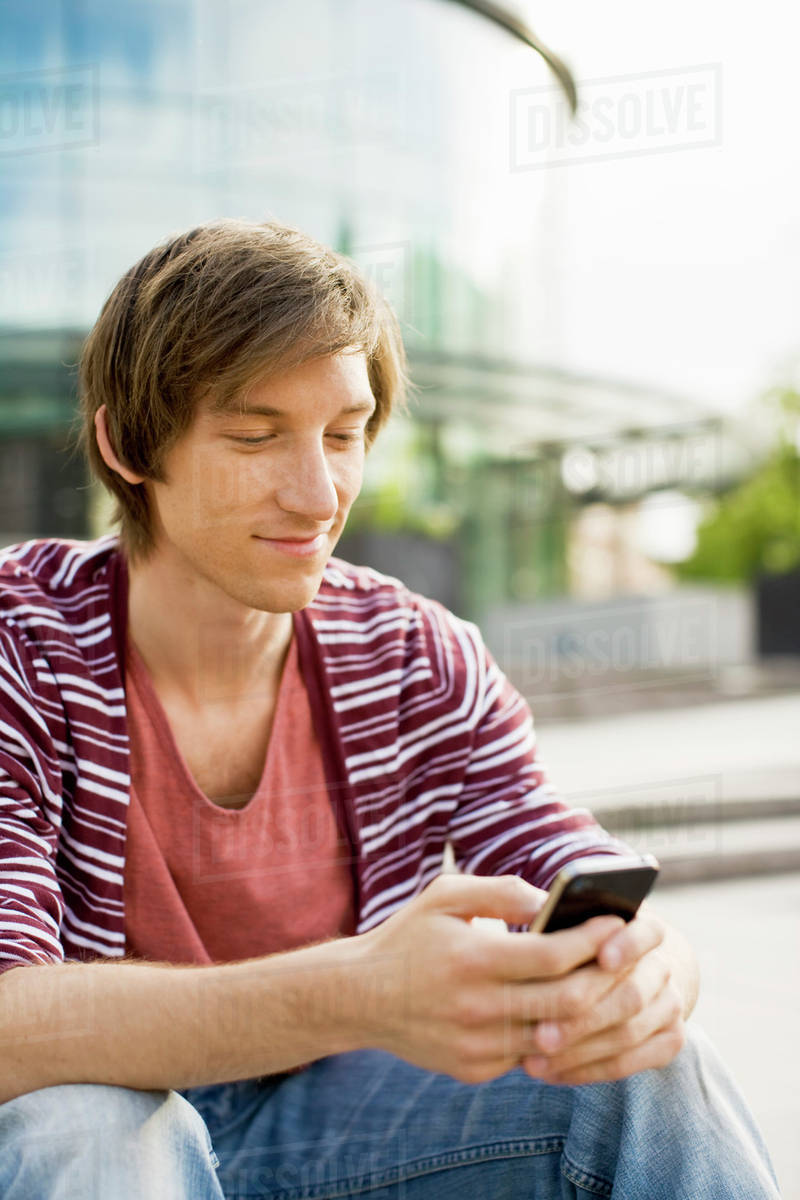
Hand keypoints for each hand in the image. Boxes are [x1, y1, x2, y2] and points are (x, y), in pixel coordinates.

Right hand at [353, 873, 627, 1084]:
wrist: (359, 996)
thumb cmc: (409, 937)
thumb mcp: (445, 895)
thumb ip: (501, 891)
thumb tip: (552, 901)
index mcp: (473, 959)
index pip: (555, 955)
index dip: (593, 940)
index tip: (617, 923)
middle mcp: (477, 1008)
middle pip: (567, 1001)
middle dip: (604, 978)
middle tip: (623, 958)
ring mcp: (476, 1046)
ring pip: (555, 1036)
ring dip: (585, 1012)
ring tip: (603, 985)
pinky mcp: (474, 1070)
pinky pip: (529, 1057)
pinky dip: (552, 1035)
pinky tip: (564, 1013)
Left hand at [520, 908, 685, 1084]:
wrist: (624, 972)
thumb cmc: (578, 943)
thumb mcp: (570, 923)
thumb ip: (557, 918)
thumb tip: (536, 914)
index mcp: (642, 927)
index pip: (647, 932)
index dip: (627, 945)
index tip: (602, 957)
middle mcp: (662, 966)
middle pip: (631, 995)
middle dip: (582, 1019)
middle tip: (539, 1035)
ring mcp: (671, 1005)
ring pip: (627, 1034)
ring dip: (578, 1052)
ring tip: (533, 1060)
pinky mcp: (670, 1040)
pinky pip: (628, 1063)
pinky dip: (587, 1070)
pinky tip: (551, 1072)